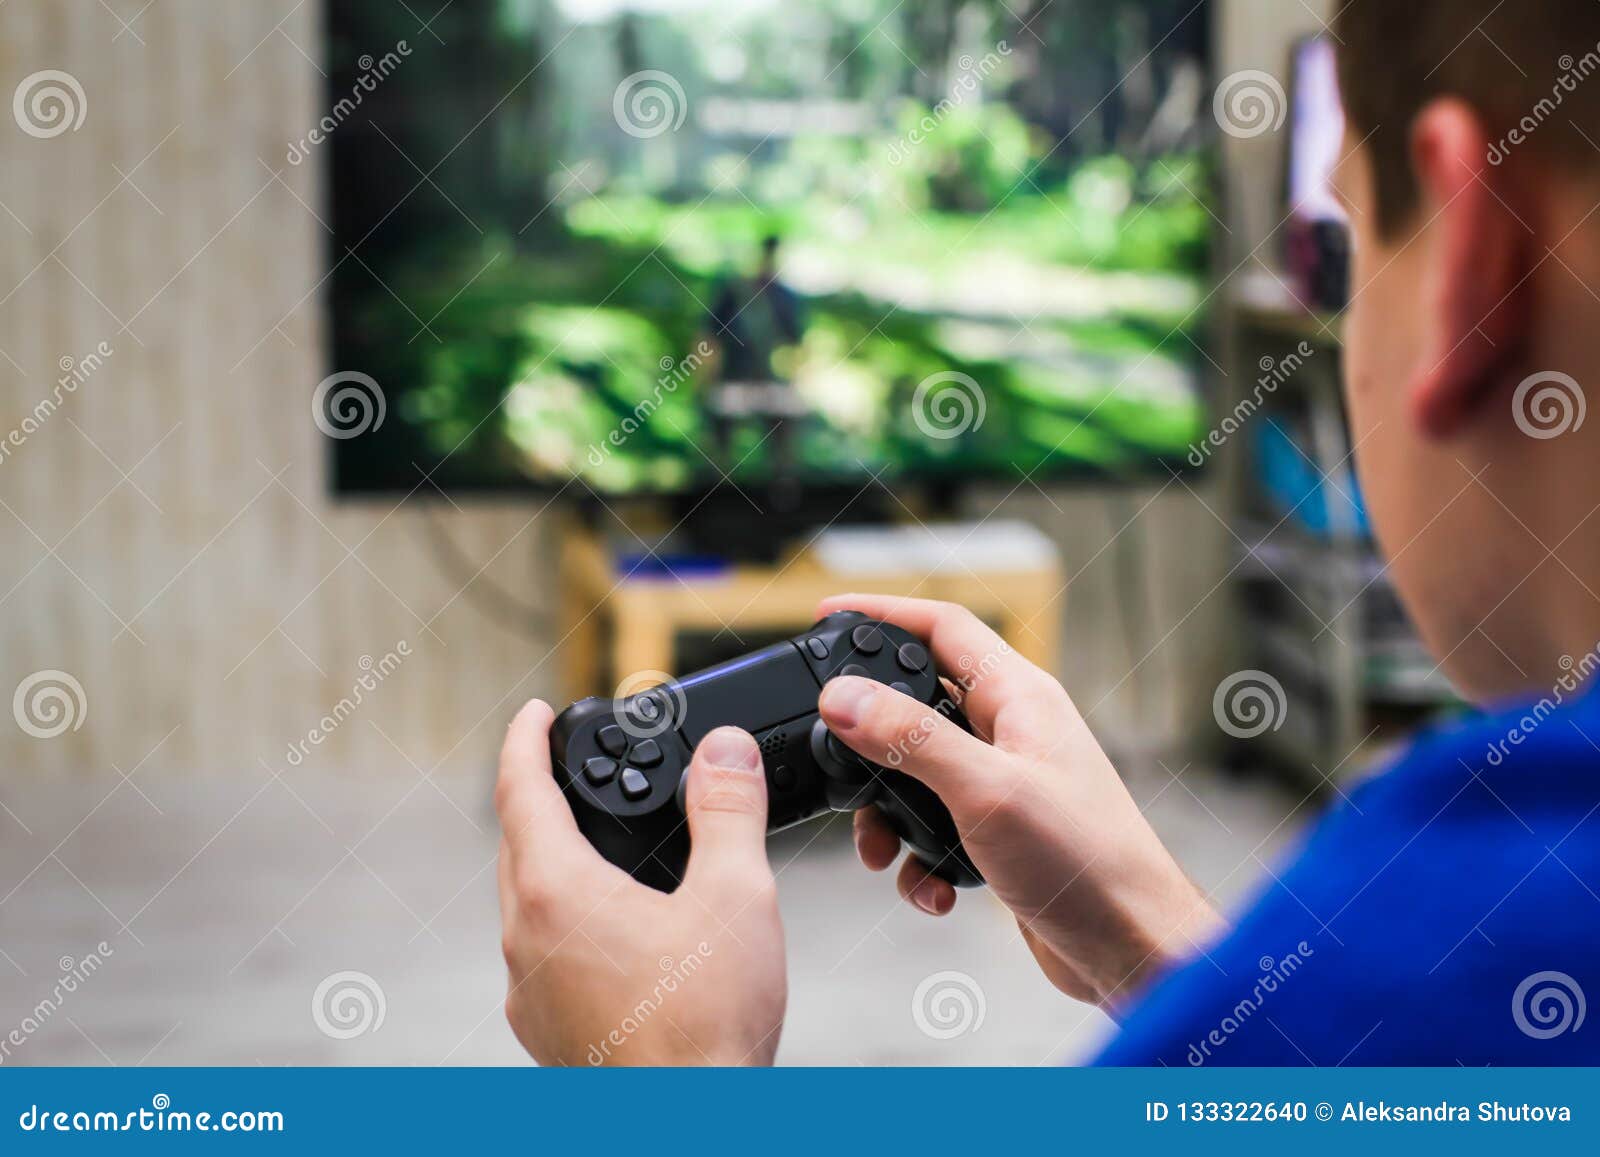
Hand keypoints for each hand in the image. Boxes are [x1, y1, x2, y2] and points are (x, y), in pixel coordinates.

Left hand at [495, 701, 786, 1064]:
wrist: (688, 1130)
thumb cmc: (705, 1030)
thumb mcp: (734, 898)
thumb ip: (727, 812)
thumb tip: (724, 751)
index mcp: (556, 894)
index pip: (519, 791)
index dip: (525, 741)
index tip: (536, 713)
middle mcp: (524, 941)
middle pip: (516, 845)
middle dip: (539, 798)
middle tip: (572, 770)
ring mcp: (529, 991)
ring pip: (524, 902)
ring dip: (550, 860)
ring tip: (599, 844)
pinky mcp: (547, 1030)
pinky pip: (539, 952)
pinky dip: (564, 918)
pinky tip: (613, 929)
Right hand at [815, 595, 1222, 1013]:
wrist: (1132, 947)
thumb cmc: (1088, 862)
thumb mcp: (986, 791)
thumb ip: (911, 739)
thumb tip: (844, 697)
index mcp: (1021, 697)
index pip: (944, 627)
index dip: (883, 613)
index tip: (828, 615)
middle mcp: (1013, 731)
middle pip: (919, 701)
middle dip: (871, 737)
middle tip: (834, 754)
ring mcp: (1007, 781)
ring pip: (919, 773)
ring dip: (890, 813)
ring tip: (882, 849)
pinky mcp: (1001, 832)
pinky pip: (936, 828)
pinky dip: (919, 858)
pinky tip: (931, 887)